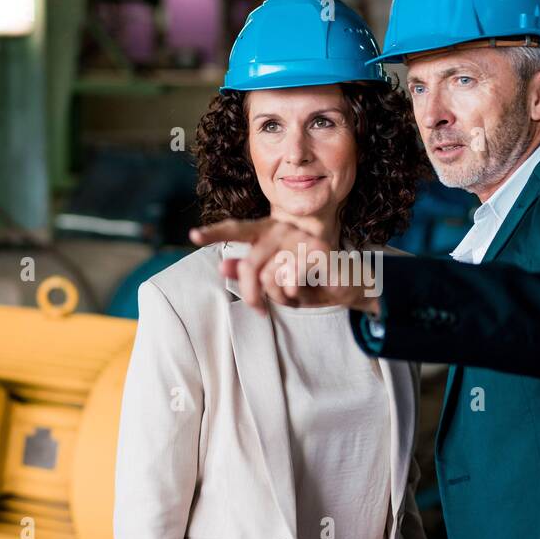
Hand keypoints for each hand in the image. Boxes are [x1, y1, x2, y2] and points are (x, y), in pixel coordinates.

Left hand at [189, 217, 381, 316]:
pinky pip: (289, 277)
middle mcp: (283, 228)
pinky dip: (292, 291)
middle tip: (258, 310)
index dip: (214, 233)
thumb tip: (222, 266)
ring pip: (269, 273)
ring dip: (276, 295)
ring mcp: (300, 236)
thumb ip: (249, 273)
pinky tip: (301, 291)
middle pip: (250, 264)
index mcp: (269, 231)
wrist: (347, 285)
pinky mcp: (316, 250)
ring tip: (289, 297)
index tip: (192, 236)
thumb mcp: (275, 282)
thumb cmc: (308, 282)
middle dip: (252, 293)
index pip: (237, 228)